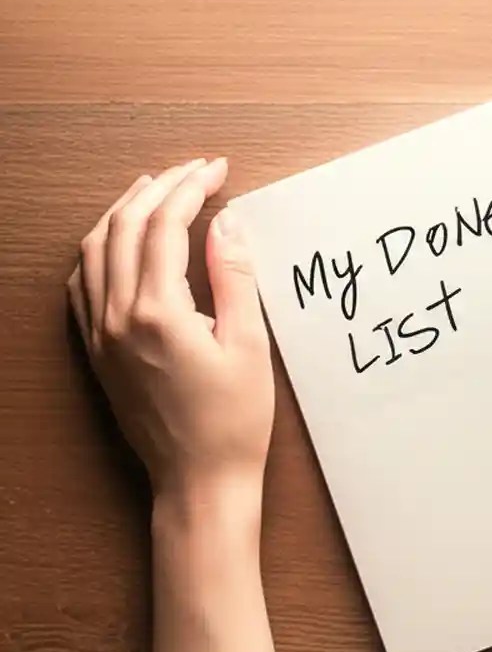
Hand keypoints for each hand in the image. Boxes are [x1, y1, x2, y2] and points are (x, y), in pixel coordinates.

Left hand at [67, 158, 273, 504]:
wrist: (199, 481)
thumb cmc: (232, 422)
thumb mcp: (248, 345)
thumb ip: (234, 278)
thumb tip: (228, 224)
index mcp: (157, 312)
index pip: (166, 225)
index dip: (192, 187)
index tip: (219, 170)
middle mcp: (118, 318)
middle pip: (125, 227)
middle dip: (161, 188)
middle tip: (196, 171)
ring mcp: (100, 335)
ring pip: (94, 249)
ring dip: (124, 211)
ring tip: (155, 190)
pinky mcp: (97, 352)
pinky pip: (83, 284)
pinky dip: (98, 249)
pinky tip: (119, 242)